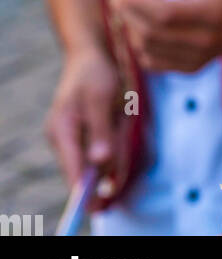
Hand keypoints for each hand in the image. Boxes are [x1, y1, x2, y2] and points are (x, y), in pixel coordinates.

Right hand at [45, 47, 122, 189]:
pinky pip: (97, 151)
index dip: (84, 189)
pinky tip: (116, 120)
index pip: (72, 168)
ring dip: (112, 149)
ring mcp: (70, 138)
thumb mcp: (101, 98)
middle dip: (107, 164)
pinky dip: (111, 145)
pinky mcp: (81, 136)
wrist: (89, 55)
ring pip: (94, 161)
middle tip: (122, 140)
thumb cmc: (95, 73)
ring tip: (118, 117)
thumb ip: (100, 130)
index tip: (96, 203)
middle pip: (84, 169)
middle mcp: (62, 139)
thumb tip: (100, 162)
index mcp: (62, 130)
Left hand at [110, 0, 221, 73]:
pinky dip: (142, 44)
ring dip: (132, 27)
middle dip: (127, 12)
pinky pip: (154, 62)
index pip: (163, 14)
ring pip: (147, 50)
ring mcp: (198, 58)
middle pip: (150, 34)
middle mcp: (204, 40)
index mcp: (211, 11)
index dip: (136, 1)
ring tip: (132, 5)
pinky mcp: (193, 67)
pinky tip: (146, 25)